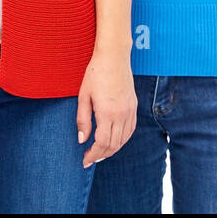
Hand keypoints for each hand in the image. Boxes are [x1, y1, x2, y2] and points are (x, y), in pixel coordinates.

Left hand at [77, 49, 136, 166]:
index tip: (84, 160)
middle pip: (113, 145)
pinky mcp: (134, 106)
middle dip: (101, 155)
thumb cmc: (95, 73)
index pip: (102, 143)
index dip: (92, 155)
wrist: (114, 57)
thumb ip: (83, 120)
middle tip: (89, 159)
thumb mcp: (83, 96)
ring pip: (123, 139)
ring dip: (112, 149)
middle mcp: (121, 115)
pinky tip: (114, 141)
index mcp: (107, 113)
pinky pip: (130, 130)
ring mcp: (130, 111)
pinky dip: (122, 139)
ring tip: (100, 153)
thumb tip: (82, 140)